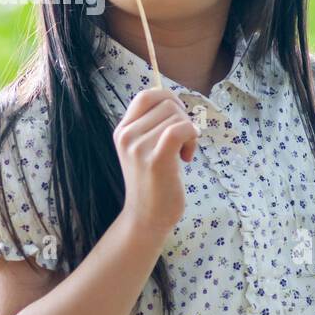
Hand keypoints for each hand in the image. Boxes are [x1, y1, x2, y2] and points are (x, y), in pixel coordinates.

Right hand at [112, 87, 199, 234]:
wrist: (146, 218)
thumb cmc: (153, 183)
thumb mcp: (143, 149)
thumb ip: (151, 126)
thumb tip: (175, 102)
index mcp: (122, 130)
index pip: (146, 95)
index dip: (168, 99)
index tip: (178, 118)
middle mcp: (127, 135)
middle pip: (166, 104)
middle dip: (183, 119)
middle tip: (183, 144)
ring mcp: (139, 147)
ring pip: (177, 116)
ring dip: (189, 132)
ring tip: (183, 155)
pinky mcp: (156, 159)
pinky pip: (180, 129)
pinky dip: (192, 135)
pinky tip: (188, 154)